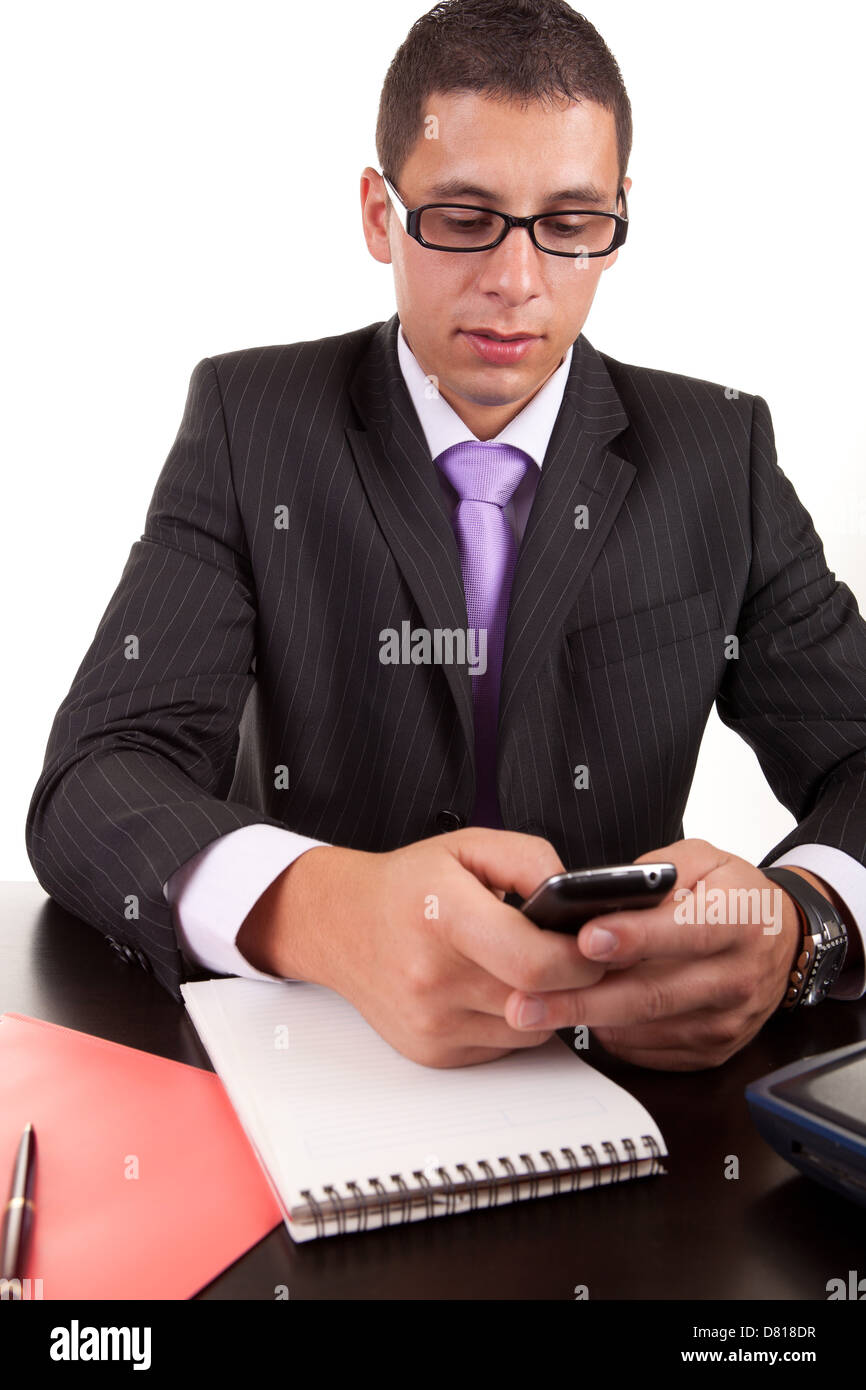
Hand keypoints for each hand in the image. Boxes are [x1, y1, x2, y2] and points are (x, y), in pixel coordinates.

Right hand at [239, 829, 606, 1067]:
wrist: (340, 924)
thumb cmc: (408, 884)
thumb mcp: (469, 847)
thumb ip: (532, 861)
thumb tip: (580, 896)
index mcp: (443, 917)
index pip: (536, 961)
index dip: (582, 956)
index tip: (597, 940)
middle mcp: (432, 979)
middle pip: (541, 999)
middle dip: (575, 977)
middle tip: (580, 951)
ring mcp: (430, 1023)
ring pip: (532, 1028)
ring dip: (547, 1001)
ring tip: (530, 964)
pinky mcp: (432, 1052)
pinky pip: (505, 1046)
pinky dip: (516, 1020)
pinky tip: (499, 986)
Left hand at [502, 838, 806, 1069]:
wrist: (781, 939)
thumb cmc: (731, 894)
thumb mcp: (702, 860)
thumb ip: (654, 875)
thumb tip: (596, 895)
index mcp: (738, 921)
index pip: (685, 932)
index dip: (635, 938)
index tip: (585, 940)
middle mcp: (737, 977)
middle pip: (654, 994)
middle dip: (583, 999)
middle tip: (526, 1000)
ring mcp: (726, 1020)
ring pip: (646, 1027)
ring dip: (587, 1020)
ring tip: (534, 1009)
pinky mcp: (712, 1049)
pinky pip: (650, 1050)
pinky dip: (610, 1035)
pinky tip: (580, 1016)